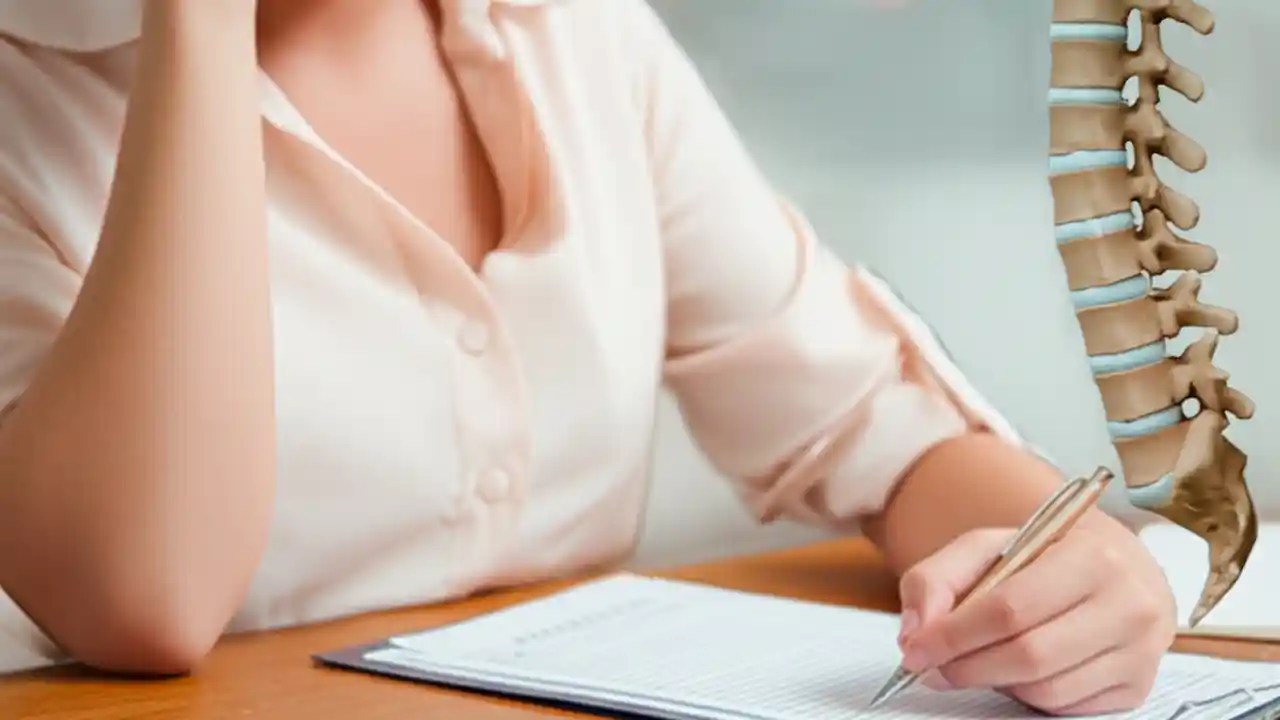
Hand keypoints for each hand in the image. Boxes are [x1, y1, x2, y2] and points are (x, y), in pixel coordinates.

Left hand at [895, 518, 1176, 715]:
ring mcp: (1139, 652)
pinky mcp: (1137, 687)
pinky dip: (1028, 695)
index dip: (954, 634)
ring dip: (997, 682)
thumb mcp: (989, 547)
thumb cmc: (1048, 557)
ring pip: (1046, 689)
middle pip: (1029, 655)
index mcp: (1092, 557)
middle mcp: (1128, 605)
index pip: (1010, 607)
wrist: (1118, 570)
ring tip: (978, 660)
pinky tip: (1018, 670)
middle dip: (967, 667)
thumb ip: (938, 579)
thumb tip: (916, 632)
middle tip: (933, 667)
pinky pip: (1066, 708)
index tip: (916, 650)